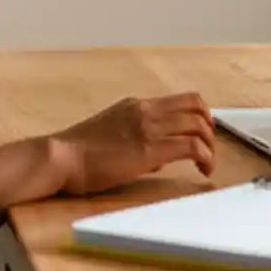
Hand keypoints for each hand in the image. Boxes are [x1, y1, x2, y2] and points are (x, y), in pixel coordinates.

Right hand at [51, 93, 216, 195]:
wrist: (60, 158)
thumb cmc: (77, 153)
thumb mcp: (111, 136)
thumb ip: (137, 141)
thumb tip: (159, 159)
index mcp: (135, 106)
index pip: (182, 99)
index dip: (201, 114)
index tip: (203, 132)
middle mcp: (146, 111)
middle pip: (197, 107)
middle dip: (210, 127)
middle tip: (209, 147)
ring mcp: (149, 128)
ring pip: (199, 125)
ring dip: (210, 144)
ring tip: (207, 163)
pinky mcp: (150, 150)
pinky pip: (192, 146)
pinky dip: (205, 157)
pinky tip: (203, 170)